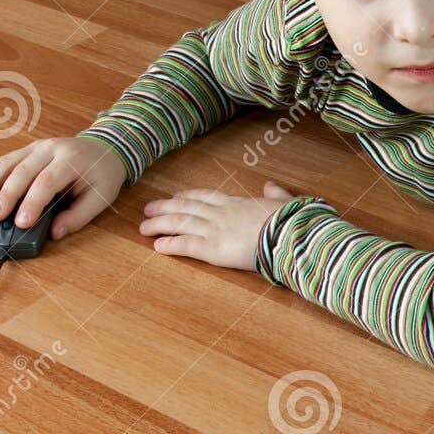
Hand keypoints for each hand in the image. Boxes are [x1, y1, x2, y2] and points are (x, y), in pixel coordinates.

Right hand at [0, 134, 127, 238]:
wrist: (105, 147)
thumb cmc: (102, 175)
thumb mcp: (101, 198)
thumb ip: (78, 216)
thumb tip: (54, 234)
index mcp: (72, 160)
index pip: (47, 182)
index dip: (32, 203)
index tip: (21, 224)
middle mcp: (52, 149)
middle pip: (22, 171)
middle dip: (6, 196)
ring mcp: (38, 146)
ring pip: (8, 163)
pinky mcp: (29, 149)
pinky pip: (7, 161)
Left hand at [139, 180, 294, 271]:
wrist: (289, 233)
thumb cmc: (290, 219)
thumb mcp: (284, 201)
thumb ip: (276, 193)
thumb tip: (271, 184)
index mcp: (237, 203)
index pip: (207, 197)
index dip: (189, 196)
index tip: (176, 196)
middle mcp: (221, 214)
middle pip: (186, 208)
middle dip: (165, 208)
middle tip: (148, 208)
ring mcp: (215, 230)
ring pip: (180, 224)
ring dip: (160, 224)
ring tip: (144, 227)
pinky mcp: (212, 249)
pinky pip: (185, 245)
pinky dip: (170, 244)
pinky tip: (157, 246)